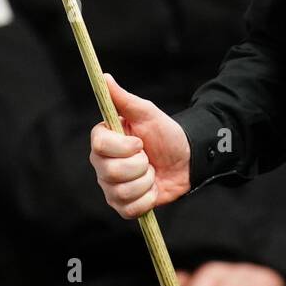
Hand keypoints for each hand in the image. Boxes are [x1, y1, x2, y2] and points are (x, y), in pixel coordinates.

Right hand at [90, 72, 190, 217]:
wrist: (186, 159)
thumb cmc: (166, 134)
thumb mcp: (147, 113)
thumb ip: (123, 98)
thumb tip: (104, 76)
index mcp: (103, 141)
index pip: (99, 147)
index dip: (124, 147)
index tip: (140, 142)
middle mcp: (102, 165)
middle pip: (111, 172)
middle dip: (140, 164)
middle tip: (148, 157)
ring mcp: (111, 187)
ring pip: (122, 192)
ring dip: (146, 181)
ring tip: (152, 171)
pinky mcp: (124, 205)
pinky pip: (130, 209)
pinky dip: (148, 199)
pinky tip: (153, 188)